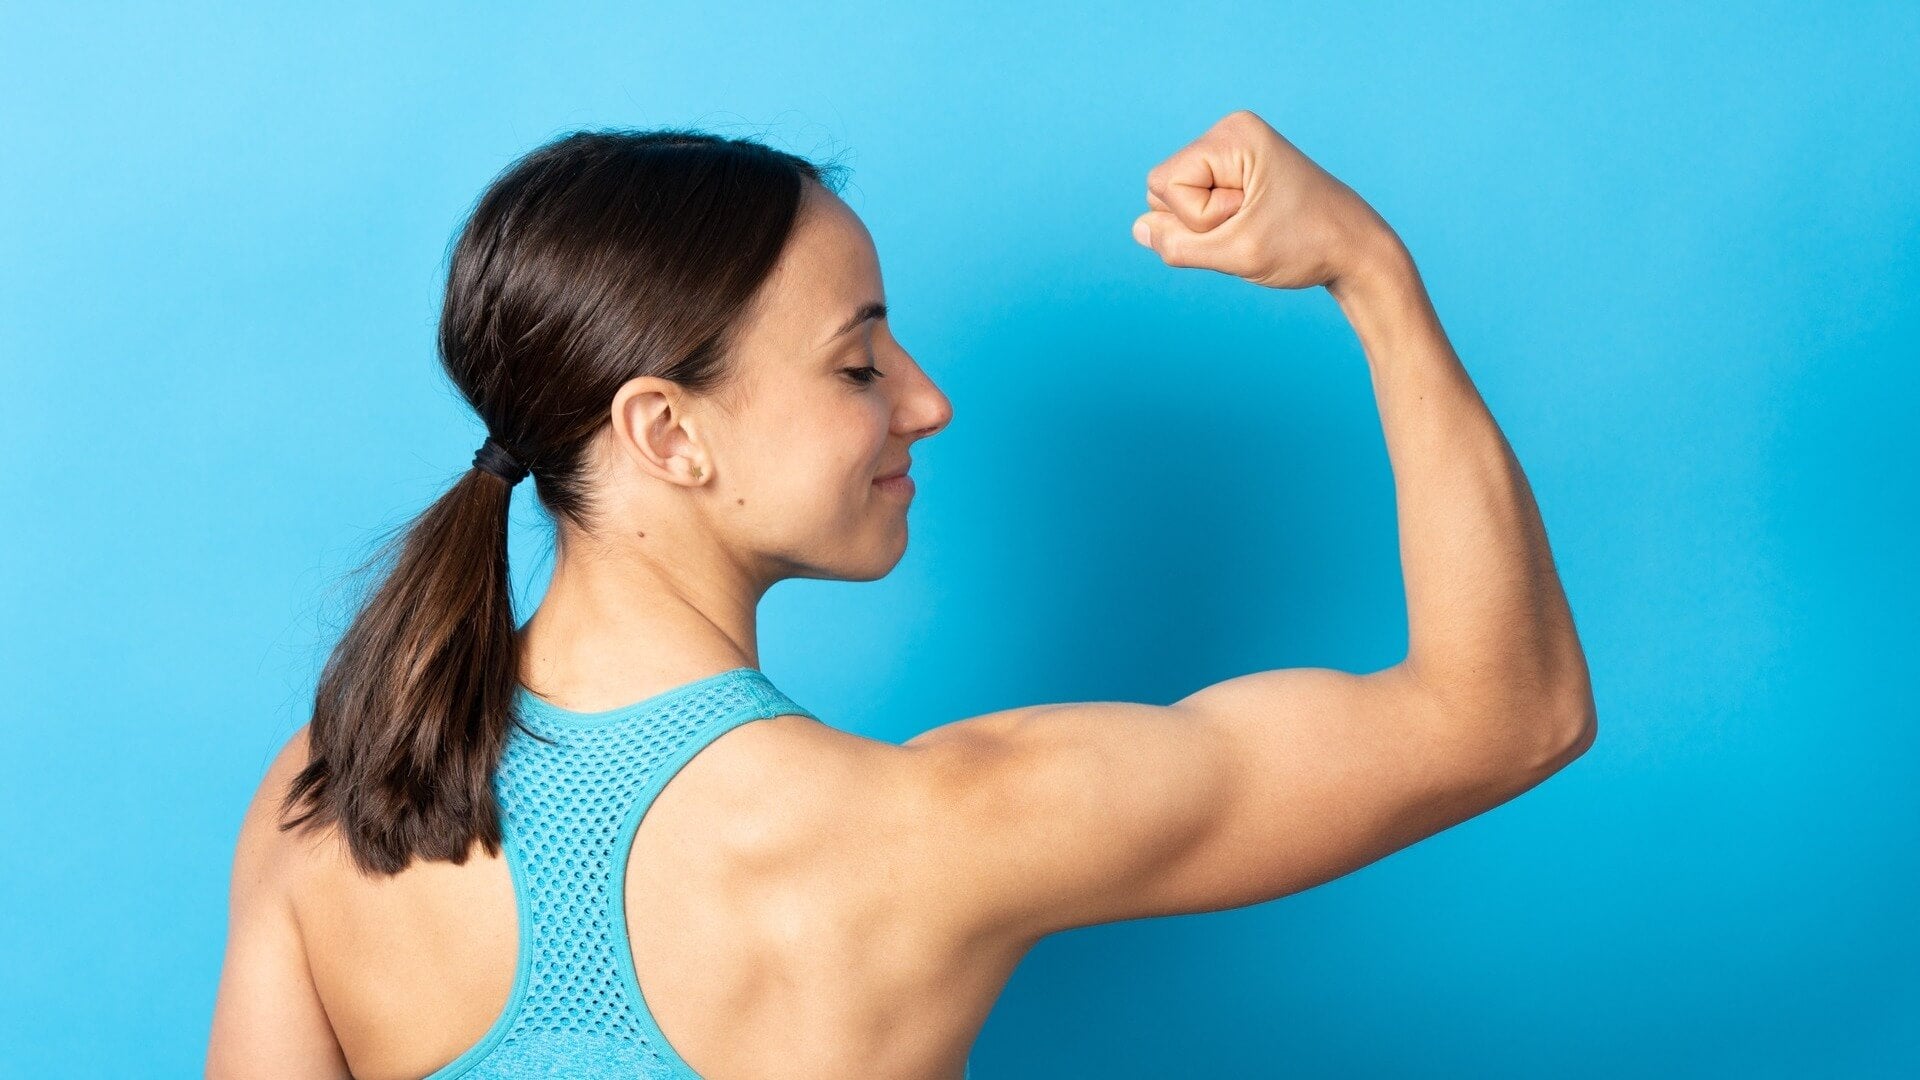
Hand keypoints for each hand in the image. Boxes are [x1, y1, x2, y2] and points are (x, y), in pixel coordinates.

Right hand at [1132, 110, 1400, 291]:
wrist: (1357, 249)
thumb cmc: (1307, 246)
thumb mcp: (1236, 253)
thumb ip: (1178, 245)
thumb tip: (1139, 229)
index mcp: (1233, 136)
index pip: (1163, 184)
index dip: (1196, 218)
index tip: (1247, 218)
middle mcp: (1230, 133)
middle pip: (1163, 188)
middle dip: (1199, 221)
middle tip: (1253, 224)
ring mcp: (1233, 153)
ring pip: (1175, 201)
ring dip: (1208, 228)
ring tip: (1256, 226)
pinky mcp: (1237, 174)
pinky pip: (1194, 206)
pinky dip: (1216, 227)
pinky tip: (1253, 226)